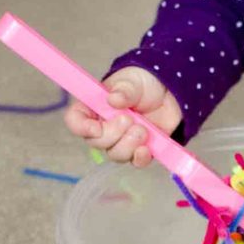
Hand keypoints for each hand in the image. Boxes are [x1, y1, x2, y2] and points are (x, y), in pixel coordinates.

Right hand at [64, 67, 182, 167]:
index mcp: (94, 107)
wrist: (167, 92)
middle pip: (96, 142)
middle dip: (113, 134)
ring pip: (116, 154)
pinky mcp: (139, 149)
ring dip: (129, 145)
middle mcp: (103, 127)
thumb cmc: (142, 83)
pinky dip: (140, 158)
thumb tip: (114, 99)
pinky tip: (146, 149)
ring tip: (143, 129)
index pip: (76, 120)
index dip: (81, 128)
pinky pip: (135, 162)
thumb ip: (124, 90)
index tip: (96, 128)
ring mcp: (122, 140)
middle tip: (129, 119)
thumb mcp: (132, 81)